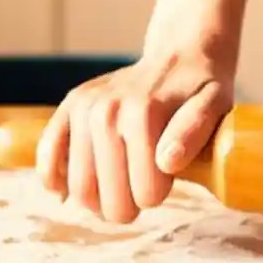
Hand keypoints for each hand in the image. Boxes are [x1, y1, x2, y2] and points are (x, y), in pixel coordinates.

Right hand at [35, 50, 232, 223]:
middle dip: (128, 207)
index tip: (167, 181)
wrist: (179, 55)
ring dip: (100, 200)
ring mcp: (82, 108)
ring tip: (120, 185)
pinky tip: (74, 188)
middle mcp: (106, 111)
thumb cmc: (201, 89)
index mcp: (143, 115)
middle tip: (142, 191)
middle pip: (107, 198)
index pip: (144, 194)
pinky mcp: (68, 108)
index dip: (157, 195)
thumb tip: (167, 161)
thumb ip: (195, 132)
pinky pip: (48, 157)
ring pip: (78, 188)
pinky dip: (56, 180)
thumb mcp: (214, 106)